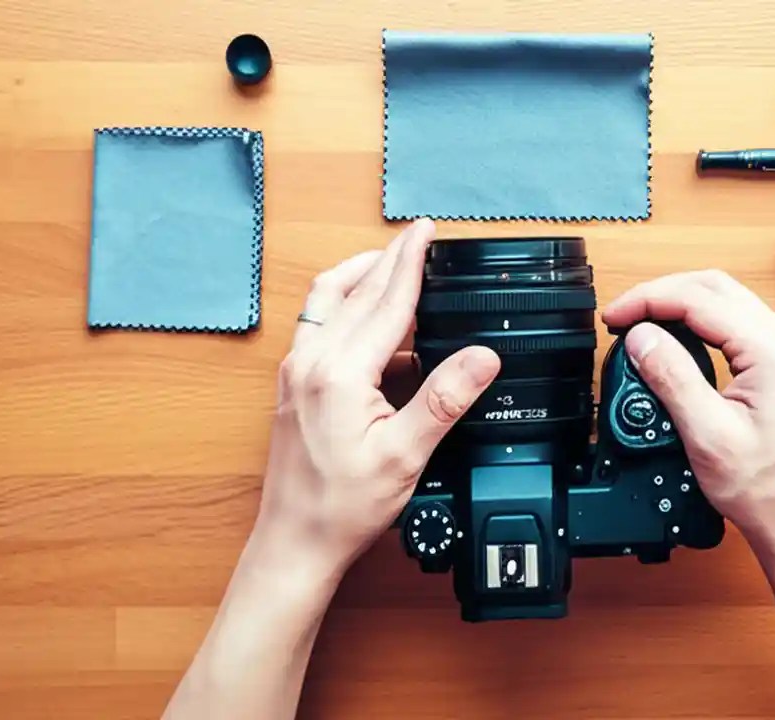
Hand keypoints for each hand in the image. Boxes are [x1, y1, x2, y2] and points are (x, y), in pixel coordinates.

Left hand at [258, 220, 500, 575]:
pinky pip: (318, 326)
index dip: (411, 263)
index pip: (385, 302)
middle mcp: (310, 363)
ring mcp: (296, 372)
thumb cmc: (342, 507)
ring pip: (328, 302)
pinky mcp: (292, 385)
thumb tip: (482, 358)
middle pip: (355, 292)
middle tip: (418, 238)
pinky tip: (370, 322)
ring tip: (392, 266)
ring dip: (361, 278)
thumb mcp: (406, 455)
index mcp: (339, 373)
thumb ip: (445, 399)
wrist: (295, 541)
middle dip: (389, 260)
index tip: (426, 232)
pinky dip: (344, 307)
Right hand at [602, 270, 774, 553]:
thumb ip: (672, 378)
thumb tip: (641, 337)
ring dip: (680, 304)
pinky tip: (675, 337)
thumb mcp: (707, 436)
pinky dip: (699, 321)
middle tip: (622, 314)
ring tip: (641, 323)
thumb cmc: (767, 491)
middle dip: (662, 294)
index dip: (648, 300)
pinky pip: (737, 322)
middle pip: (715, 288)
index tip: (614, 316)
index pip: (701, 299)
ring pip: (726, 300)